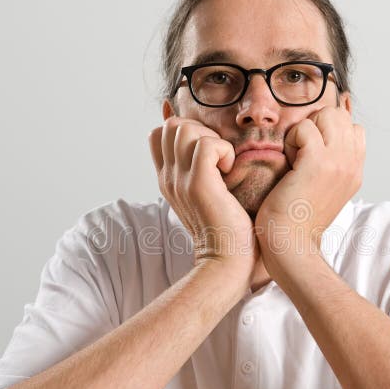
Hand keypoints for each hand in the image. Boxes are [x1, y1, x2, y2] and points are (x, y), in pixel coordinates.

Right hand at [149, 116, 259, 279]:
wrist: (227, 262)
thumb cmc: (226, 230)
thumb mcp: (205, 195)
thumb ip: (200, 169)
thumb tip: (206, 144)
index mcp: (167, 179)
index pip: (159, 133)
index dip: (184, 131)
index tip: (208, 152)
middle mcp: (169, 178)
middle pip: (171, 126)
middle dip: (199, 130)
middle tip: (218, 158)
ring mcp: (181, 181)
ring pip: (184, 129)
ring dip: (211, 139)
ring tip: (224, 165)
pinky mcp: (199, 185)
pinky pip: (206, 145)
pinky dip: (224, 150)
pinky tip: (231, 170)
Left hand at [255, 106, 364, 262]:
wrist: (291, 246)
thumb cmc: (297, 222)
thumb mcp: (324, 191)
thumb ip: (330, 167)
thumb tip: (317, 144)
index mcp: (355, 171)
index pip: (353, 128)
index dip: (328, 132)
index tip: (310, 155)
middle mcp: (352, 164)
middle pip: (340, 115)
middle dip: (316, 124)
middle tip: (300, 153)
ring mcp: (338, 162)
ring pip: (326, 114)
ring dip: (305, 129)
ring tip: (294, 156)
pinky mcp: (317, 162)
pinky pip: (305, 127)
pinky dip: (291, 139)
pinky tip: (288, 162)